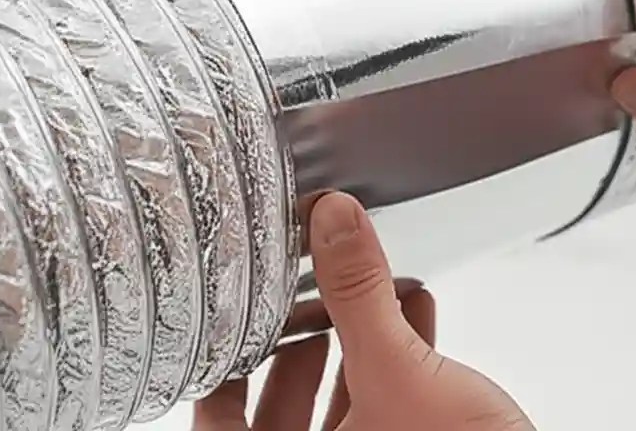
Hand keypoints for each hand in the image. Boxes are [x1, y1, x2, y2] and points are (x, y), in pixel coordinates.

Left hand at [194, 192, 533, 429]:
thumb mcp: (400, 371)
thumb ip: (359, 294)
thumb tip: (333, 224)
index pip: (220, 423)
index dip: (225, 365)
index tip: (235, 316)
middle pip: (281, 410)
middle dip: (297, 341)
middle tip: (303, 291)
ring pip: (341, 410)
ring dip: (353, 346)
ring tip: (362, 294)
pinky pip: (389, 410)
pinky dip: (397, 364)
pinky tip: (415, 315)